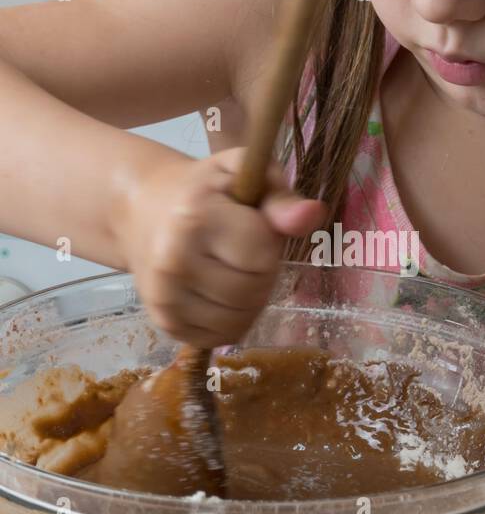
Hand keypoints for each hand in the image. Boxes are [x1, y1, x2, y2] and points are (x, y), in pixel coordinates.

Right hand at [115, 147, 327, 345]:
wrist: (142, 210)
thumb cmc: (205, 191)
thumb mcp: (243, 176)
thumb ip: (281, 198)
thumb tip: (313, 214)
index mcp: (197, 218)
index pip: (262, 256)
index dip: (268, 245)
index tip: (251, 228)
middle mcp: (174, 261)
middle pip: (252, 293)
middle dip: (261, 275)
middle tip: (242, 253)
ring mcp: (165, 295)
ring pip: (238, 322)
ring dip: (249, 302)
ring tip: (231, 272)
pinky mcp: (163, 321)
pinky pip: (218, 337)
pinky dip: (229, 321)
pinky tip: (217, 294)